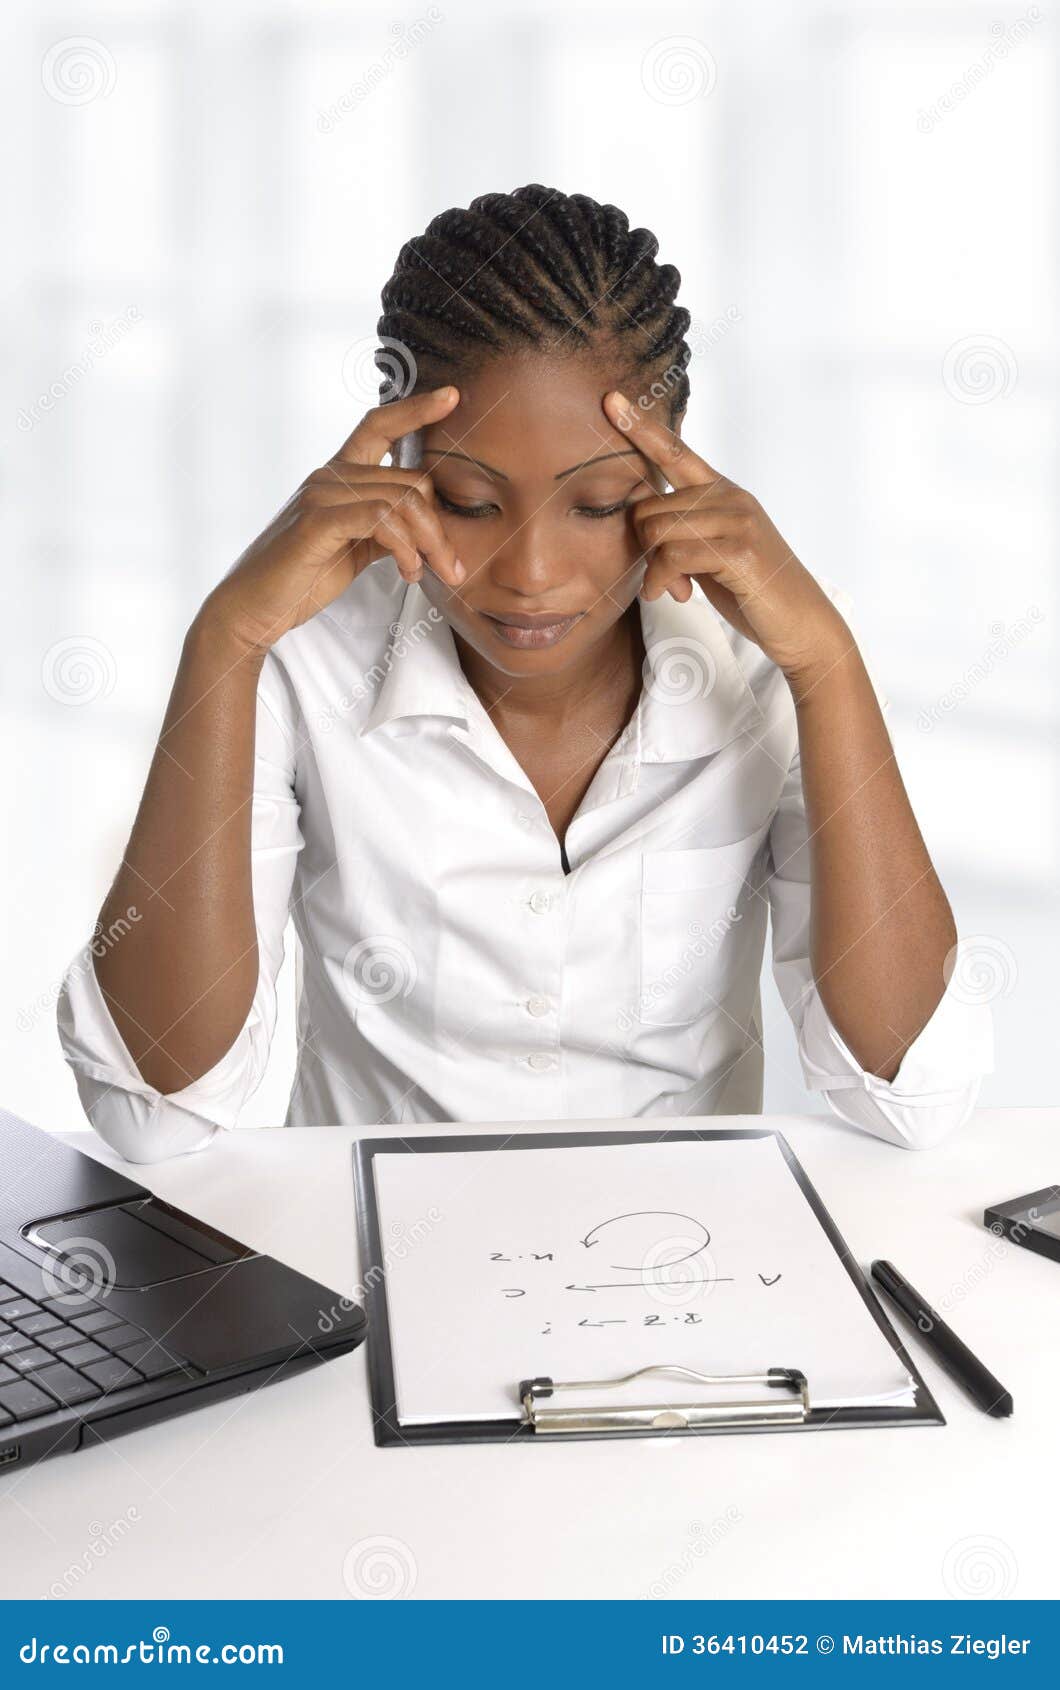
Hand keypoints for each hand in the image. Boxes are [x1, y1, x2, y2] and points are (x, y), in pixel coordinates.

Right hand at [198, 386, 466, 656]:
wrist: (254, 607)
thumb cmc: (300, 579)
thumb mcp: (356, 549)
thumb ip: (387, 530)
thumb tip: (426, 530)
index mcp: (338, 476)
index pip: (379, 426)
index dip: (415, 409)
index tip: (451, 396)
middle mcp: (329, 476)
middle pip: (411, 481)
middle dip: (441, 527)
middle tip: (450, 566)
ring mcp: (321, 495)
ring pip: (401, 501)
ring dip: (429, 542)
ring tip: (428, 572)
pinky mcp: (317, 521)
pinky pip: (381, 518)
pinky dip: (404, 547)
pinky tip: (407, 571)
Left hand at [603, 390, 850, 689]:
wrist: (800, 623)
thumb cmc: (752, 590)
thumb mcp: (713, 552)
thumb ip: (682, 532)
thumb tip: (641, 525)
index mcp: (723, 492)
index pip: (675, 451)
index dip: (641, 427)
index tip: (611, 399)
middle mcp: (730, 497)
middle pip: (649, 505)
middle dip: (643, 546)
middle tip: (661, 577)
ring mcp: (737, 520)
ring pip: (657, 528)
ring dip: (652, 568)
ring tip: (670, 588)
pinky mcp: (739, 549)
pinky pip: (673, 555)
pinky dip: (661, 580)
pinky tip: (675, 596)